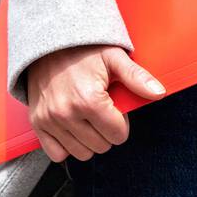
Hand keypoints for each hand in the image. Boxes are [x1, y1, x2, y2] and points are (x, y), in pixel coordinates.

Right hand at [25, 45, 164, 162]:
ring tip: (87, 118)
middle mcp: (66, 114)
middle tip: (102, 111)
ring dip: (89, 140)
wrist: (49, 42)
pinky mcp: (37, 123)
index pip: (118, 135)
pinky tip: (72, 127)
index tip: (115, 107)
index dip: (122, 123)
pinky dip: (66, 145)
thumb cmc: (85, 50)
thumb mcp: (115, 58)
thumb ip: (137, 77)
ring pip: (82, 153)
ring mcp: (49, 120)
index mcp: (89, 100)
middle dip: (107, 132)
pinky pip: (57, 154)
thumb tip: (159, 93)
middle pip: (102, 146)